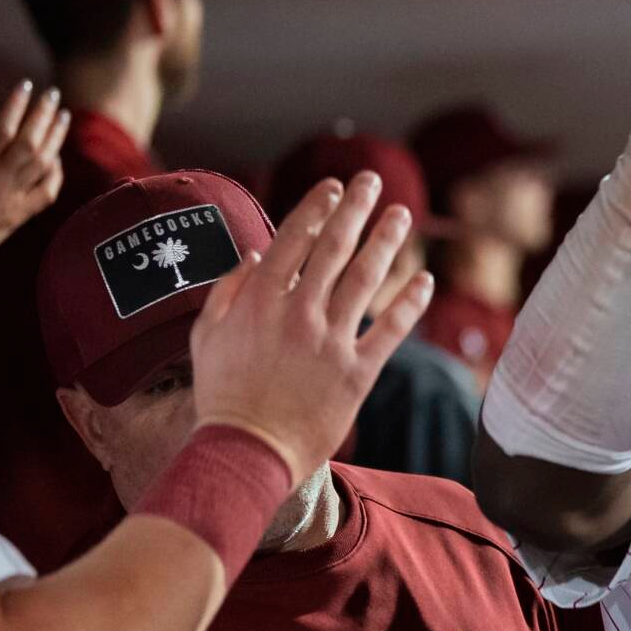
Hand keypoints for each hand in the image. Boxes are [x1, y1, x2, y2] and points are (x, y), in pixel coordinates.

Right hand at [0, 80, 69, 257]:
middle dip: (43, 115)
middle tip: (52, 95)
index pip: (1, 130)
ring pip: (42, 163)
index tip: (26, 85)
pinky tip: (57, 158)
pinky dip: (56, 174)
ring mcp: (12, 198)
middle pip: (29, 142)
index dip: (16, 105)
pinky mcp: (20, 214)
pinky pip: (46, 192)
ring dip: (55, 137)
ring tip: (62, 116)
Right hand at [187, 170, 433, 481]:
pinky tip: (424, 279)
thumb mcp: (207, 336)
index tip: (333, 186)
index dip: (317, 207)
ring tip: (401, 216)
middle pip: (334, 248)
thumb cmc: (221, 394)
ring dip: (387, 241)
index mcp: (260, 299)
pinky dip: (410, 302)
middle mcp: (299, 312)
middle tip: (371, 180)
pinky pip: (390, 329)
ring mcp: (331, 341)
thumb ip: (229, 290)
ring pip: (366, 279)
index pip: (294, 239)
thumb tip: (255, 252)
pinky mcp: (357, 372)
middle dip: (355, 208)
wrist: (246, 450)